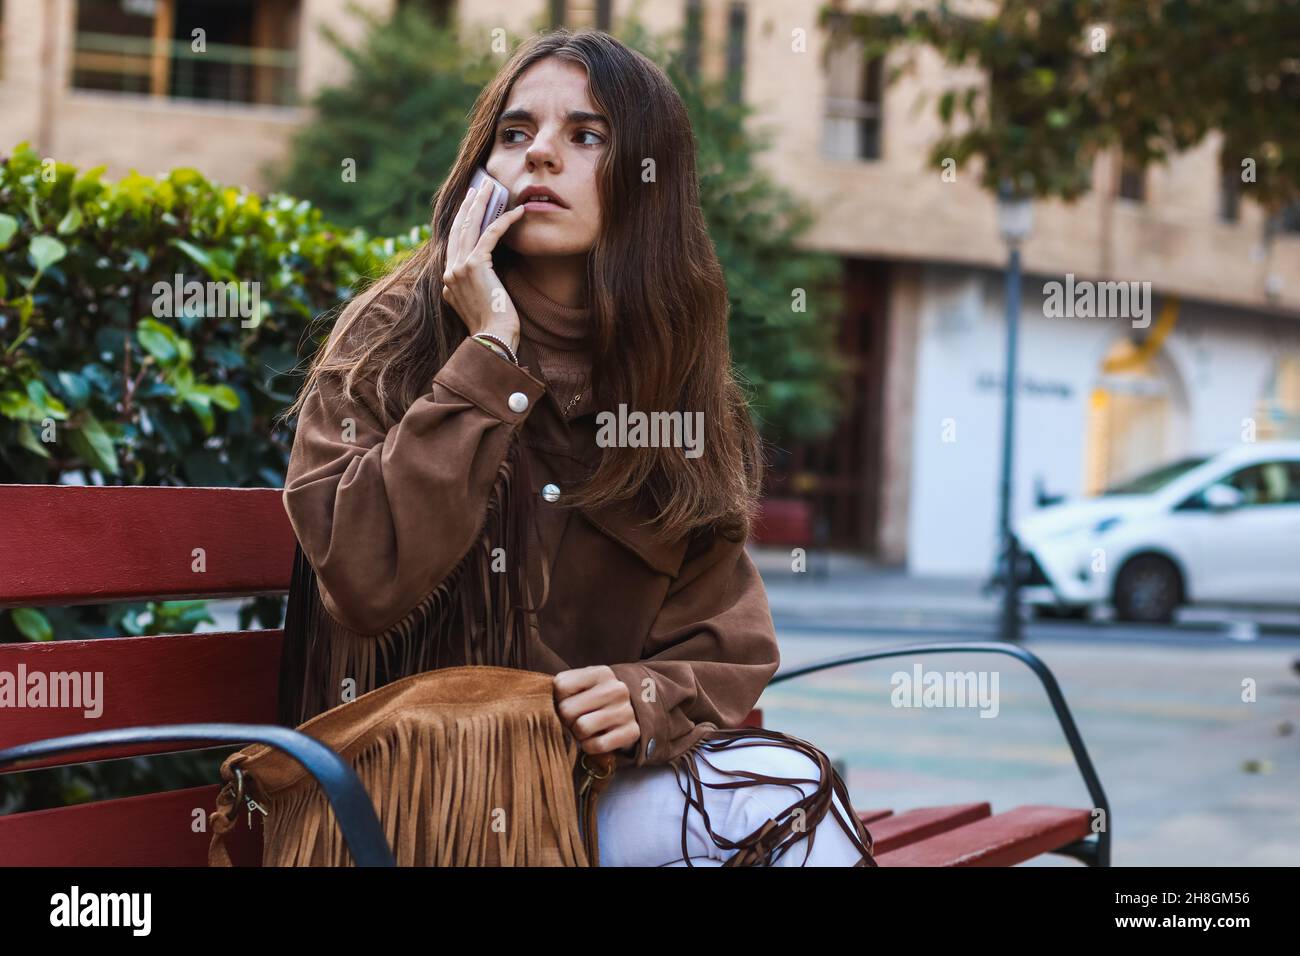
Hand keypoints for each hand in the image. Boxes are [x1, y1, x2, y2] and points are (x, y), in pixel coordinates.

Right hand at [440, 184, 527, 348]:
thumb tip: (484, 275)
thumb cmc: (493, 328)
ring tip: (491, 187)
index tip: (470, 205)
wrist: (493, 340)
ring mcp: (459, 268)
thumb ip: (474, 287)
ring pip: (470, 226)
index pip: (454, 243)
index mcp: (448, 281)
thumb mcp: (479, 304)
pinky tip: (517, 212)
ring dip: (482, 203)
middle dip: (469, 205)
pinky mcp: (475, 266)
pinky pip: (490, 234)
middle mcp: (449, 272)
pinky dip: (504, 221)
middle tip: (478, 187)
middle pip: (457, 228)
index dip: (462, 221)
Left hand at [553, 665, 640, 756]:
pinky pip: (596, 745)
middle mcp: (617, 689)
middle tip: (574, 720)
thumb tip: (539, 701)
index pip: (560, 685)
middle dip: (566, 719)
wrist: (632, 712)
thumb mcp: (583, 685)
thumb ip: (563, 687)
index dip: (557, 698)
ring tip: (585, 730)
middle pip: (568, 709)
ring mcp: (626, 711)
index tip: (566, 702)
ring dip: (578, 734)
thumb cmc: (596, 699)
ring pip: (581, 728)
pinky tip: (595, 739)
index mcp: (601, 673)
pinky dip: (590, 747)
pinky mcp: (631, 732)